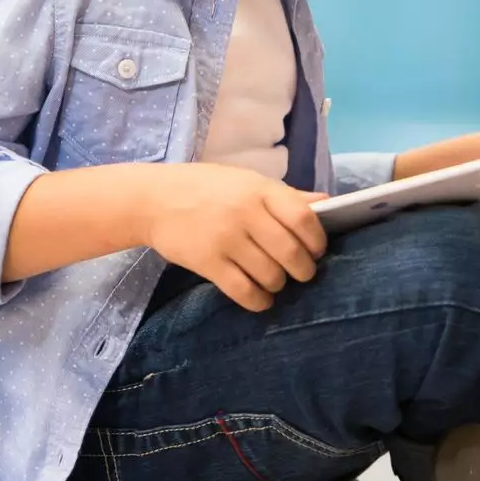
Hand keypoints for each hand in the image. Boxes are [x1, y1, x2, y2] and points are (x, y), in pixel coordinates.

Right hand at [138, 163, 326, 311]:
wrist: (152, 199)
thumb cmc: (205, 187)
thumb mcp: (245, 180)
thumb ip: (285, 194)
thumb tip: (327, 202)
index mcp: (258, 189)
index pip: (303, 217)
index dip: (317, 240)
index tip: (317, 250)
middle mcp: (245, 213)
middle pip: (291, 252)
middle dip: (304, 270)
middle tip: (301, 272)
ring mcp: (226, 239)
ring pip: (270, 275)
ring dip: (279, 284)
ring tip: (275, 281)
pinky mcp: (208, 263)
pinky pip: (244, 291)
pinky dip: (259, 300)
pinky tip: (259, 297)